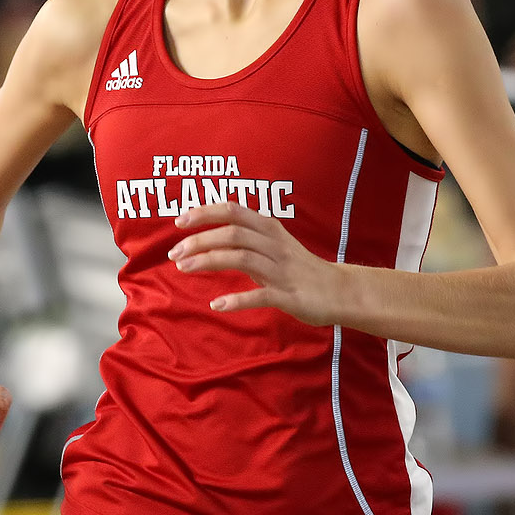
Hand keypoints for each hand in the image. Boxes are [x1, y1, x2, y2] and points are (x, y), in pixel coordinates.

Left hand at [169, 201, 346, 325]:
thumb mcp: (274, 243)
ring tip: (184, 269)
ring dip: (209, 262)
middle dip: (199, 240)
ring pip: (241, 258)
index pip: (233, 210)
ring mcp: (282, 270)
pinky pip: (260, 295)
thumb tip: (210, 232)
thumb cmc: (300, 267)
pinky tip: (217, 304)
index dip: (205, 212)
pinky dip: (237, 299)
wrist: (339, 291)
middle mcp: (274, 245)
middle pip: (232, 233)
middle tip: (174, 253)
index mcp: (270, 229)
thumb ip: (246, 236)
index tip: (180, 220)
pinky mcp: (289, 295)